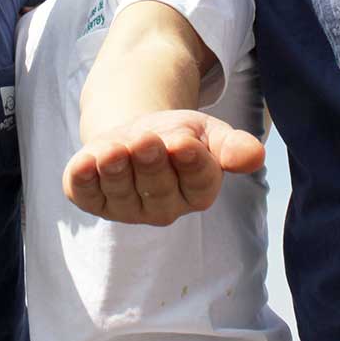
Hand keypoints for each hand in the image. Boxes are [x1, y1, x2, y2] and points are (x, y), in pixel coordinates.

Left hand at [63, 109, 263, 225]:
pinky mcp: (94, 200)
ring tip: (113, 149)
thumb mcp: (208, 132)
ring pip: (121, 192)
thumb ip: (231, 146)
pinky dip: (83, 180)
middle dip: (151, 163)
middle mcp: (163, 207)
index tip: (183, 142)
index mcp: (198, 191)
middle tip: (146, 140)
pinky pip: (86, 194)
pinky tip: (83, 163)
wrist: (136, 134)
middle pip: (158, 189)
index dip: (190, 162)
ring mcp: (126, 208)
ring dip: (115, 171)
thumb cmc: (178, 136)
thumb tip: (256, 155)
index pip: (198, 180)